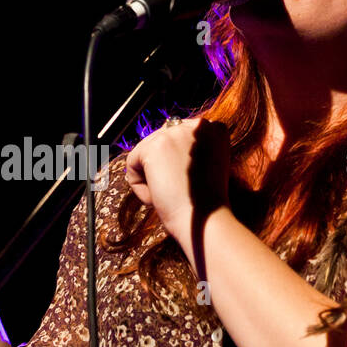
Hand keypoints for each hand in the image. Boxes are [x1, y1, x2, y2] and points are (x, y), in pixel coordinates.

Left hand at [123, 118, 231, 246]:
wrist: (206, 222)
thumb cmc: (206, 203)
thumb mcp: (207, 166)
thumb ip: (191, 149)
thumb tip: (164, 144)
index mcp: (214, 128)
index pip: (179, 136)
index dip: (176, 162)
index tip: (186, 181)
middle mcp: (197, 124)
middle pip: (160, 141)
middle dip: (162, 169)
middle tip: (179, 191)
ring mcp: (176, 133)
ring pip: (145, 153)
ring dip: (152, 178)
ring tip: (172, 194)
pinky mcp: (155, 146)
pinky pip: (132, 163)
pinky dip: (140, 186)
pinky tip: (159, 196)